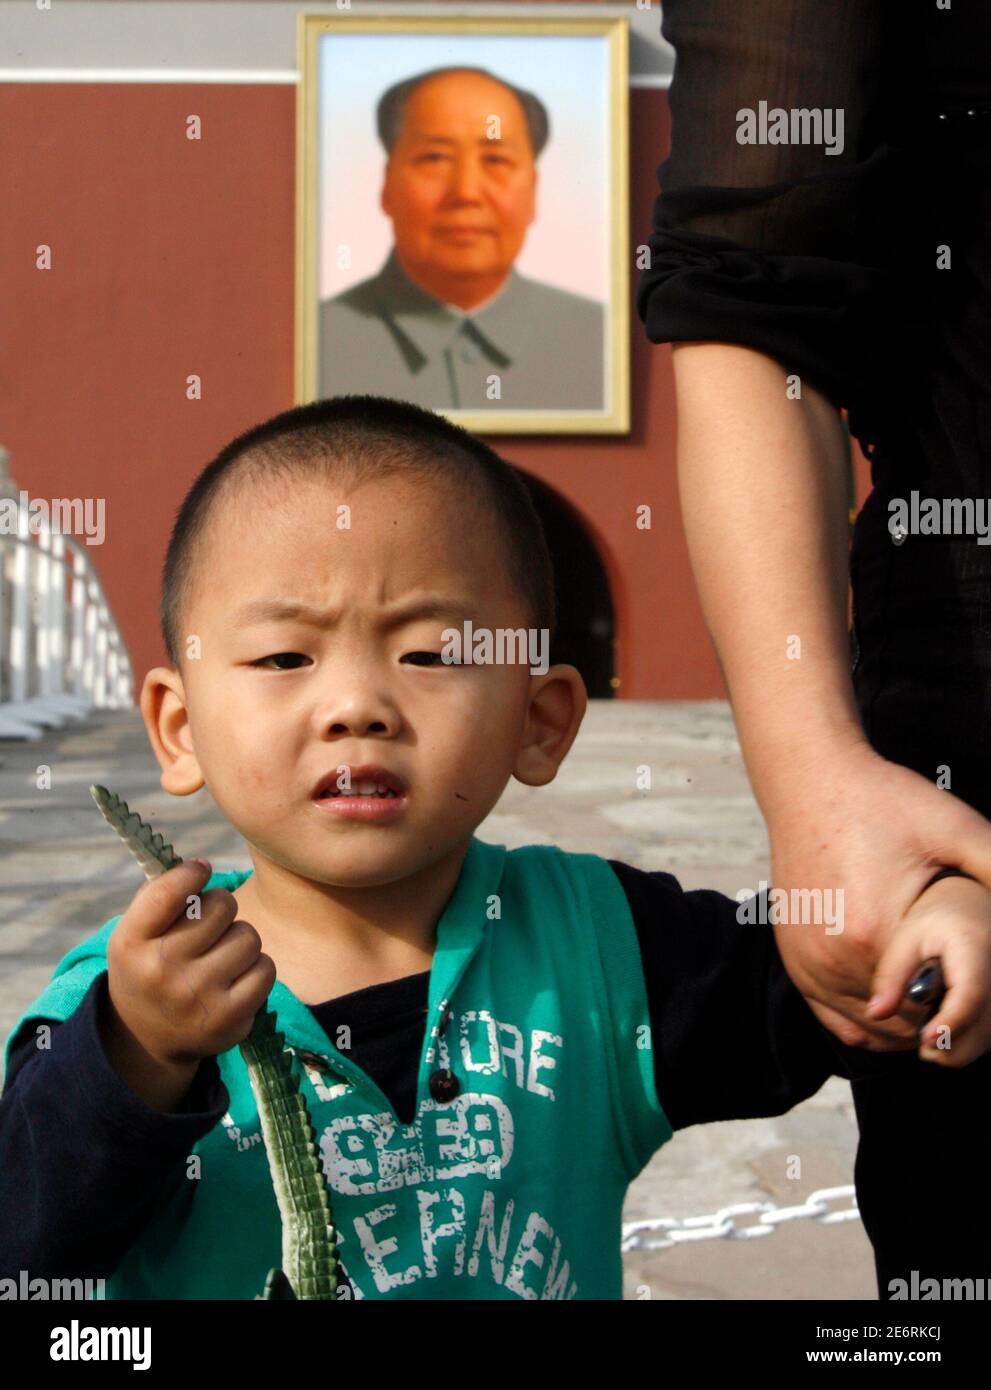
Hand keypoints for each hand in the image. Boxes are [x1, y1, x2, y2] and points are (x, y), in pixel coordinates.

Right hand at [105, 861, 275, 1090]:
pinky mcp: (228, 1019)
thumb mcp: (135, 933)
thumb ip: (160, 894)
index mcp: (131, 943)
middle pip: (222, 906)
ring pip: (248, 936)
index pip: (168, 892)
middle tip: (211, 924)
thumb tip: (202, 867)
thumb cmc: (148, 966)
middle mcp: (161, 971)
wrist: (145, 1038)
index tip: (200, 873)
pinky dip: (256, 967)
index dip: (192, 873)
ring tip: (221, 953)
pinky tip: (236, 976)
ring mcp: (197, 997)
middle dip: (222, 907)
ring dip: (240, 939)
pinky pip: (265, 969)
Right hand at [767, 740, 990, 1049]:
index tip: (978, 980)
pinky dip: (870, 1019)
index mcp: (874, 934)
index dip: (966, 1002)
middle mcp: (832, 958)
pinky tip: (898, 997)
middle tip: (961, 985)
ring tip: (935, 989)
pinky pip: (835, 1017)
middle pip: (905, 1025)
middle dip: (939, 1013)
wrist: (813, 782)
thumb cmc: (883, 802)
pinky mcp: (793, 958)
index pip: (935, 1009)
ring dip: (906, 1022)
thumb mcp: (956, 829)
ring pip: (871, 1027)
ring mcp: (807, 962)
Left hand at [869, 873, 990, 1065]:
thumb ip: (892, 975)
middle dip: (945, 1045)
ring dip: (954, 1047)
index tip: (925, 1038)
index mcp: (974, 951)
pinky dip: (964, 1042)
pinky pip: (986, 1040)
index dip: (949, 1022)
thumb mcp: (907, 938)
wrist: (970, 910)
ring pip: (983, 1043)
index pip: (971, 995)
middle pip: (980, 1031)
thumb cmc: (935, 921)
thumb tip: (876, 1014)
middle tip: (919, 1034)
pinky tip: (945, 1026)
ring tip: (930, 1028)